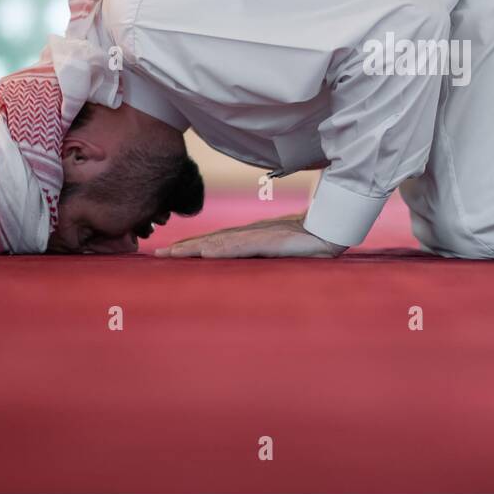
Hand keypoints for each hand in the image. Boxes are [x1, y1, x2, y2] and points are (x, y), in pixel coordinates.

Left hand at [154, 214, 346, 258]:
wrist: (336, 228)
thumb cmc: (313, 241)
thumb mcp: (283, 250)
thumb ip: (266, 254)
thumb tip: (247, 265)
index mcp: (253, 237)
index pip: (217, 242)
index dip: (193, 245)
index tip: (170, 252)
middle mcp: (253, 234)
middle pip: (213, 240)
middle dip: (184, 247)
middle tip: (157, 254)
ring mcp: (262, 236)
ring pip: (221, 242)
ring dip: (194, 248)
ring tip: (171, 254)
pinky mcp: (273, 240)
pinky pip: (242, 246)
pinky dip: (222, 249)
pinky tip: (205, 252)